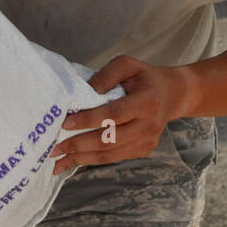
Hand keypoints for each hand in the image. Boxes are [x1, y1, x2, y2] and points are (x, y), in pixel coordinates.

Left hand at [49, 56, 189, 174]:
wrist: (172, 95)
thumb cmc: (144, 77)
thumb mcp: (127, 65)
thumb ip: (105, 76)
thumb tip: (84, 92)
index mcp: (147, 101)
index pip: (114, 113)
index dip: (90, 120)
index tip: (66, 123)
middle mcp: (149, 125)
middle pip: (110, 139)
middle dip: (80, 144)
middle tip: (55, 148)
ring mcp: (148, 141)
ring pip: (111, 154)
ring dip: (82, 158)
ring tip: (59, 161)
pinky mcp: (144, 150)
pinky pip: (115, 157)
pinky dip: (93, 160)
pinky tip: (74, 160)